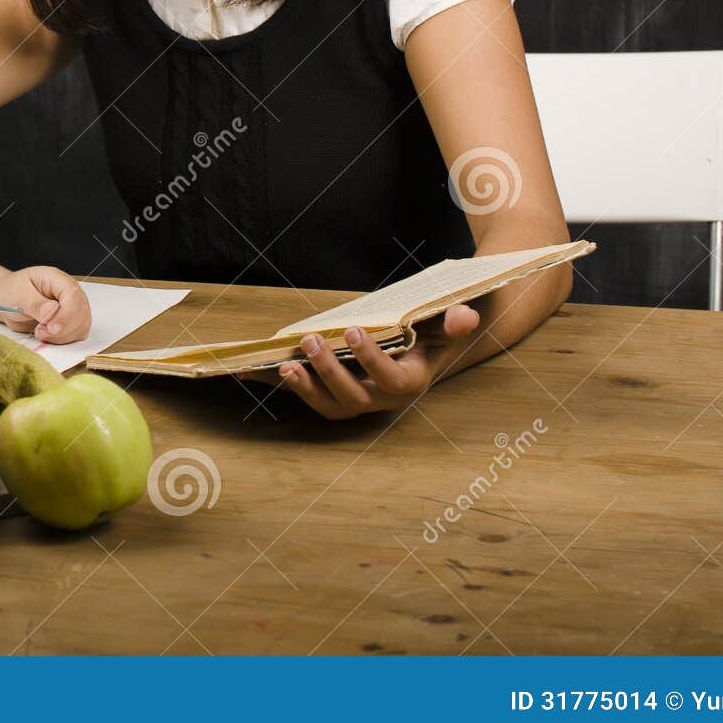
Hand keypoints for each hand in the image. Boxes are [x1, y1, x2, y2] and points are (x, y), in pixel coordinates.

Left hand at [0, 267, 90, 344]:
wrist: (4, 300)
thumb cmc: (10, 291)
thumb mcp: (17, 294)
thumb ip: (34, 303)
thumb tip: (52, 311)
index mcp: (56, 279)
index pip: (73, 295)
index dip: (66, 314)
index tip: (51, 327)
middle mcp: (68, 292)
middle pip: (81, 312)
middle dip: (63, 328)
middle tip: (40, 331)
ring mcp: (71, 307)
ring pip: (81, 326)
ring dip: (62, 335)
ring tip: (40, 331)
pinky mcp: (69, 322)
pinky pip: (75, 334)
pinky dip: (62, 339)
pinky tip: (47, 335)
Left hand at [250, 303, 481, 419]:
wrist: (422, 345)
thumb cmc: (432, 331)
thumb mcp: (445, 324)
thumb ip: (454, 322)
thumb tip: (464, 316)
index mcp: (409, 382)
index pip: (391, 380)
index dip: (371, 360)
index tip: (353, 331)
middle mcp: (382, 398)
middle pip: (353, 398)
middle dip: (330, 372)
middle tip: (310, 340)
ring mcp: (358, 398)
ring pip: (331, 406)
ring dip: (306, 388)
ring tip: (285, 364)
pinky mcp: (337, 393)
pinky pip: (312, 395)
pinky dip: (286, 386)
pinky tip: (257, 373)